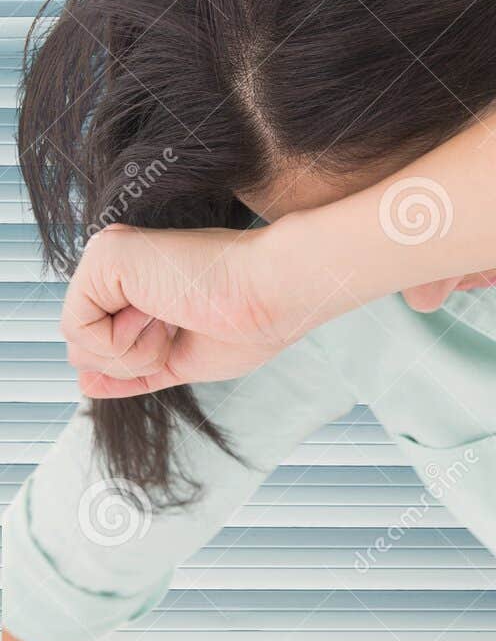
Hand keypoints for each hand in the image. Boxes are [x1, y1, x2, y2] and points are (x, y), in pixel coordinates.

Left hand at [61, 219, 339, 399]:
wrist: (272, 295)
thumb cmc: (248, 323)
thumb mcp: (181, 358)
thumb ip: (134, 368)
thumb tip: (84, 385)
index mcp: (137, 281)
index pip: (99, 344)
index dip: (137, 363)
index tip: (185, 330)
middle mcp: (118, 265)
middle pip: (82, 350)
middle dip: (133, 362)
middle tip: (180, 326)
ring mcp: (109, 257)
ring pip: (78, 345)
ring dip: (133, 354)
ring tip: (174, 316)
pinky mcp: (103, 256)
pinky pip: (78, 329)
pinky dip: (122, 342)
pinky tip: (161, 312)